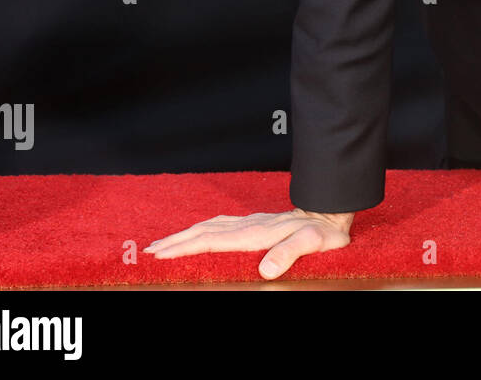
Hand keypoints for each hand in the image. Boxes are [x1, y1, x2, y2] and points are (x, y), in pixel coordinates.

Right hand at [145, 208, 354, 279]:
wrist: (331, 210)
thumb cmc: (324, 231)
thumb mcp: (312, 243)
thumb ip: (289, 253)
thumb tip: (266, 270)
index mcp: (256, 233)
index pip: (212, 241)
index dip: (185, 248)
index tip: (161, 254)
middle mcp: (249, 225)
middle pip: (203, 232)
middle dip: (175, 242)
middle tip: (149, 251)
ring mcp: (251, 221)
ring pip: (209, 226)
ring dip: (184, 234)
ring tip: (163, 242)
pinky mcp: (255, 221)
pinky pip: (220, 223)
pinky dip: (201, 228)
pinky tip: (197, 231)